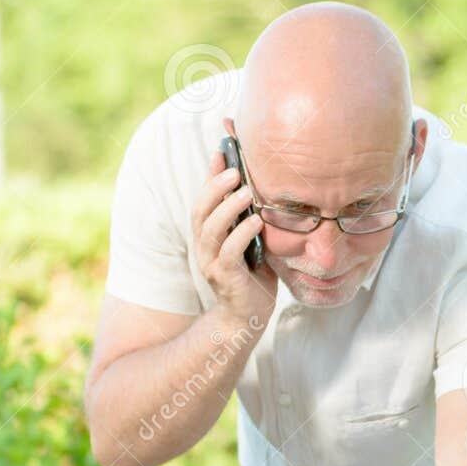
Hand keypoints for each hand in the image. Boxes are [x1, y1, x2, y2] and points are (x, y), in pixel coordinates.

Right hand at [192, 145, 277, 327]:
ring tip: (246, 191)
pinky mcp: (226, 277)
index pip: (205, 197)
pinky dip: (243, 234)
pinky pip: (230, 251)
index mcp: (209, 233)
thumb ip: (251, 217)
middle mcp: (204, 245)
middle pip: (201, 209)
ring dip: (228, 207)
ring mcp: (211, 262)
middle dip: (215, 186)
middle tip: (235, 169)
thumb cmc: (252, 275)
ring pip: (212, 228)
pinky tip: (257, 221)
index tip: (222, 147)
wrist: (246, 318)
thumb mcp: (251, 240)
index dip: (211, 172)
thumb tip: (266, 185)